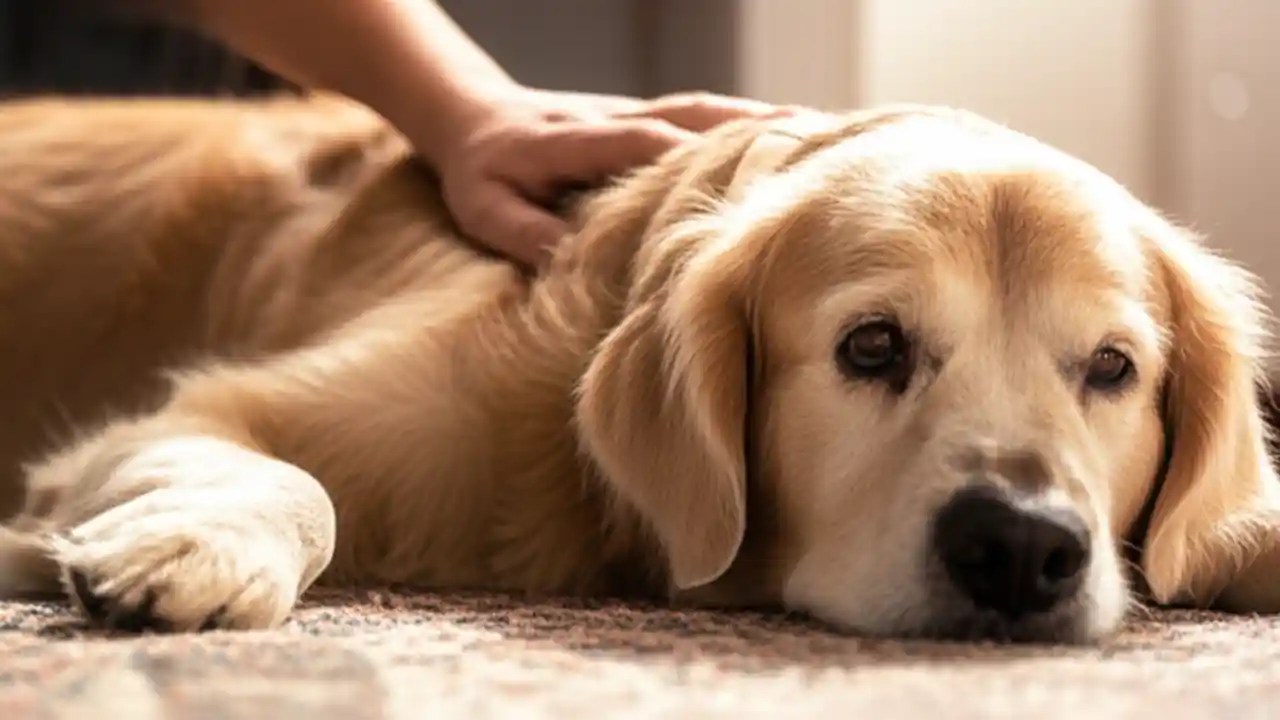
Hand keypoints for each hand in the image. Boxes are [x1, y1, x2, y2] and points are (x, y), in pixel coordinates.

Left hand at [419, 88, 790, 266]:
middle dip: (759, 133)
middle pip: (699, 116)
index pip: (647, 143)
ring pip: (713, 112)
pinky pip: (709, 119)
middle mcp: (621, 116)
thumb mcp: (484, 207)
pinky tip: (802, 139)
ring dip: (770, 123)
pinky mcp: (651, 118)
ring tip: (836, 142)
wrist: (472, 115)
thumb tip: (577, 261)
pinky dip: (756, 125)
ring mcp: (640, 113)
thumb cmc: (480, 171)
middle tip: (825, 153)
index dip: (699, 158)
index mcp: (578, 139)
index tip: (751, 180)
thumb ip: (524, 231)